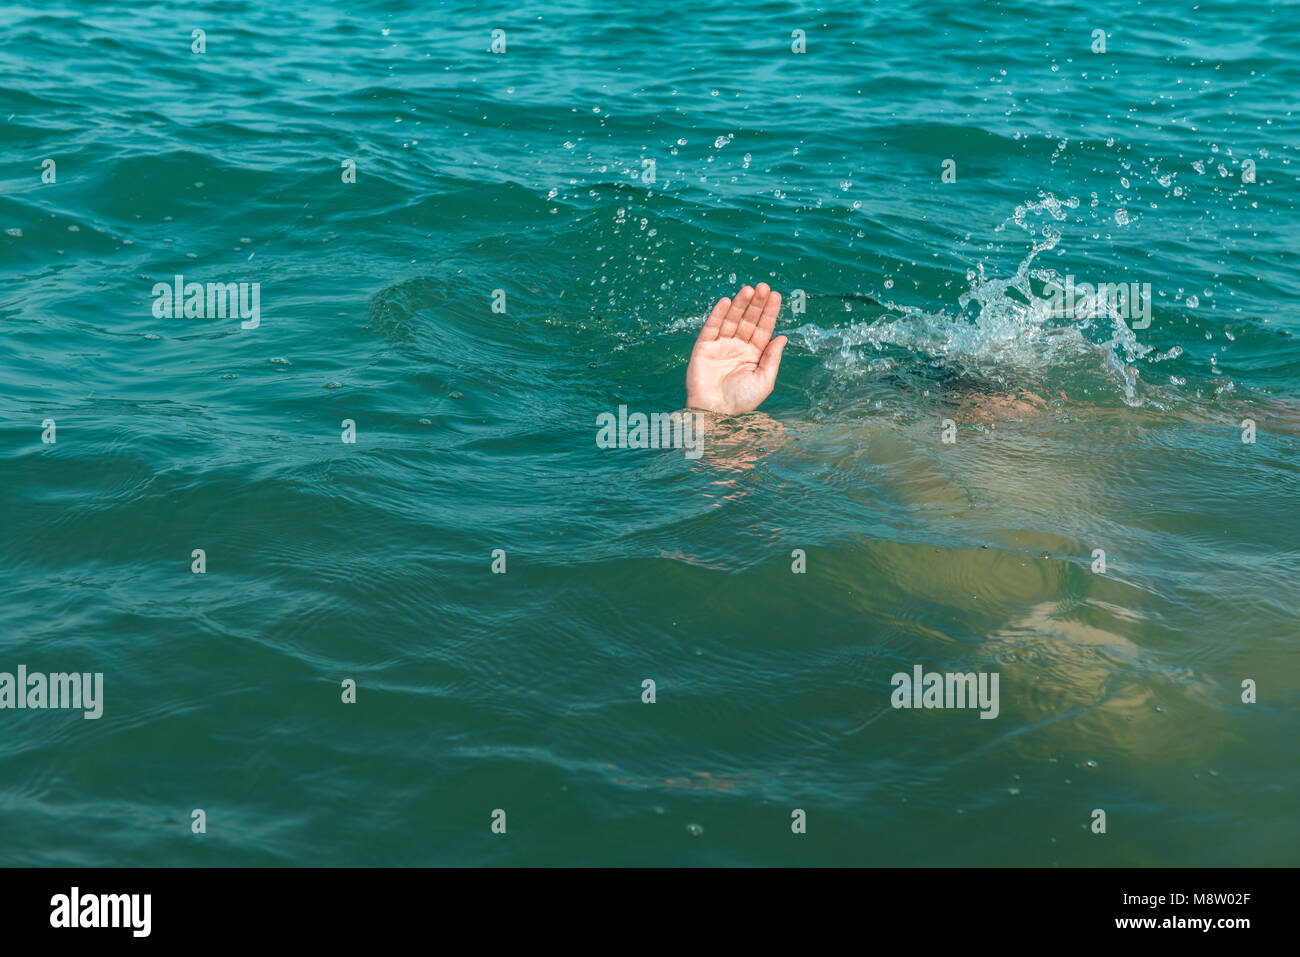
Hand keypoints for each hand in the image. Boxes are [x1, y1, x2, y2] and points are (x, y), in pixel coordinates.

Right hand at [685, 283, 787, 414]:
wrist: (716, 414)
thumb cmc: (742, 401)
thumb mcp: (764, 380)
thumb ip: (772, 358)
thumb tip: (783, 337)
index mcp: (754, 354)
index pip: (763, 328)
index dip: (768, 312)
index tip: (775, 295)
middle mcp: (738, 347)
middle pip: (748, 320)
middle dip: (755, 304)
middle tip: (762, 287)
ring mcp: (720, 346)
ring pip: (731, 320)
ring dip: (739, 304)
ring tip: (748, 290)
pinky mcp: (703, 348)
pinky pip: (711, 327)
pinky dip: (718, 314)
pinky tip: (726, 302)